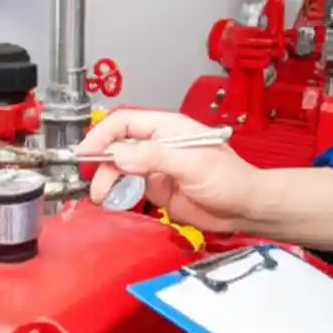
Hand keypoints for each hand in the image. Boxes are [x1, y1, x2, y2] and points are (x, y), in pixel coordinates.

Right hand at [78, 110, 262, 231]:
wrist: (246, 208)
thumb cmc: (231, 179)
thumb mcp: (193, 163)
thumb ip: (155, 157)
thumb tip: (121, 154)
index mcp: (167, 129)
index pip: (125, 123)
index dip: (102, 135)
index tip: (86, 152)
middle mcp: (158, 147)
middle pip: (117, 148)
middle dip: (102, 164)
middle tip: (98, 185)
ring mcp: (157, 170)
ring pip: (120, 172)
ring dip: (109, 184)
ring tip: (107, 198)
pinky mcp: (158, 192)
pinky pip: (130, 191)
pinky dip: (119, 197)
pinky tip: (119, 204)